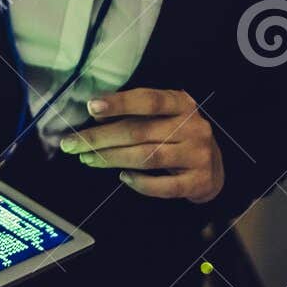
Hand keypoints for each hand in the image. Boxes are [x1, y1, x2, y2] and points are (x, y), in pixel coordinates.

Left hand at [58, 87, 223, 202]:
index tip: (91, 107)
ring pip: (148, 157)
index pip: (148, 100)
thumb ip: (134, 114)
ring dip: (112, 159)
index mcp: (181, 103)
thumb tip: (96, 114)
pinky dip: (140, 183)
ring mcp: (198, 155)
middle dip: (101, 138)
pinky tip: (123, 178)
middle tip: (72, 144)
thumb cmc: (178, 134)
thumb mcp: (162, 116)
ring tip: (88, 159)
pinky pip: (164, 187)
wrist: (215, 166)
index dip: (120, 103)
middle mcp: (193, 126)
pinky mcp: (199, 181)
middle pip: (140, 131)